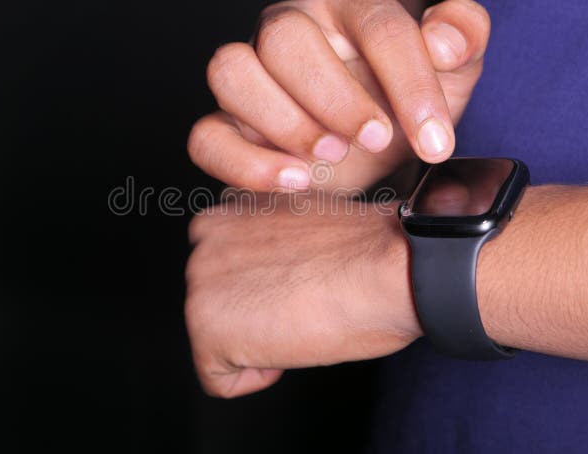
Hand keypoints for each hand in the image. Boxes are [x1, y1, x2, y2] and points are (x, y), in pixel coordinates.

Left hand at [185, 195, 418, 397]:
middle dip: (256, 312)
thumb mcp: (302, 218)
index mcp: (227, 209)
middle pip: (217, 301)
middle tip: (303, 301)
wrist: (387, 267)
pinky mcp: (206, 329)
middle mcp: (203, 239)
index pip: (224, 267)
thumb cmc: (366, 247)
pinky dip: (256, 377)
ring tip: (300, 316)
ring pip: (216, 338)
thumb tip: (268, 263)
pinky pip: (218, 379)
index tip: (299, 282)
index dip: (264, 285)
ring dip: (257, 341)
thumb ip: (267, 235)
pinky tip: (291, 344)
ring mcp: (200, 283)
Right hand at [188, 0, 489, 191]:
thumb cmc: (403, 102)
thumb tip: (446, 40)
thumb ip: (462, 40)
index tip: (435, 138)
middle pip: (284, 37)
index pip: (374, 22)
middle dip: (334, 96)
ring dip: (282, 120)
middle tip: (374, 139)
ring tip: (329, 156)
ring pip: (230, 72)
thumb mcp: (451, 73)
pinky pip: (206, 137)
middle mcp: (288, 26)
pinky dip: (244, 164)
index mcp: (346, 0)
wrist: (367, 149)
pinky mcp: (227, 125)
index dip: (408, 81)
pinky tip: (294, 182)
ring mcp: (250, 74)